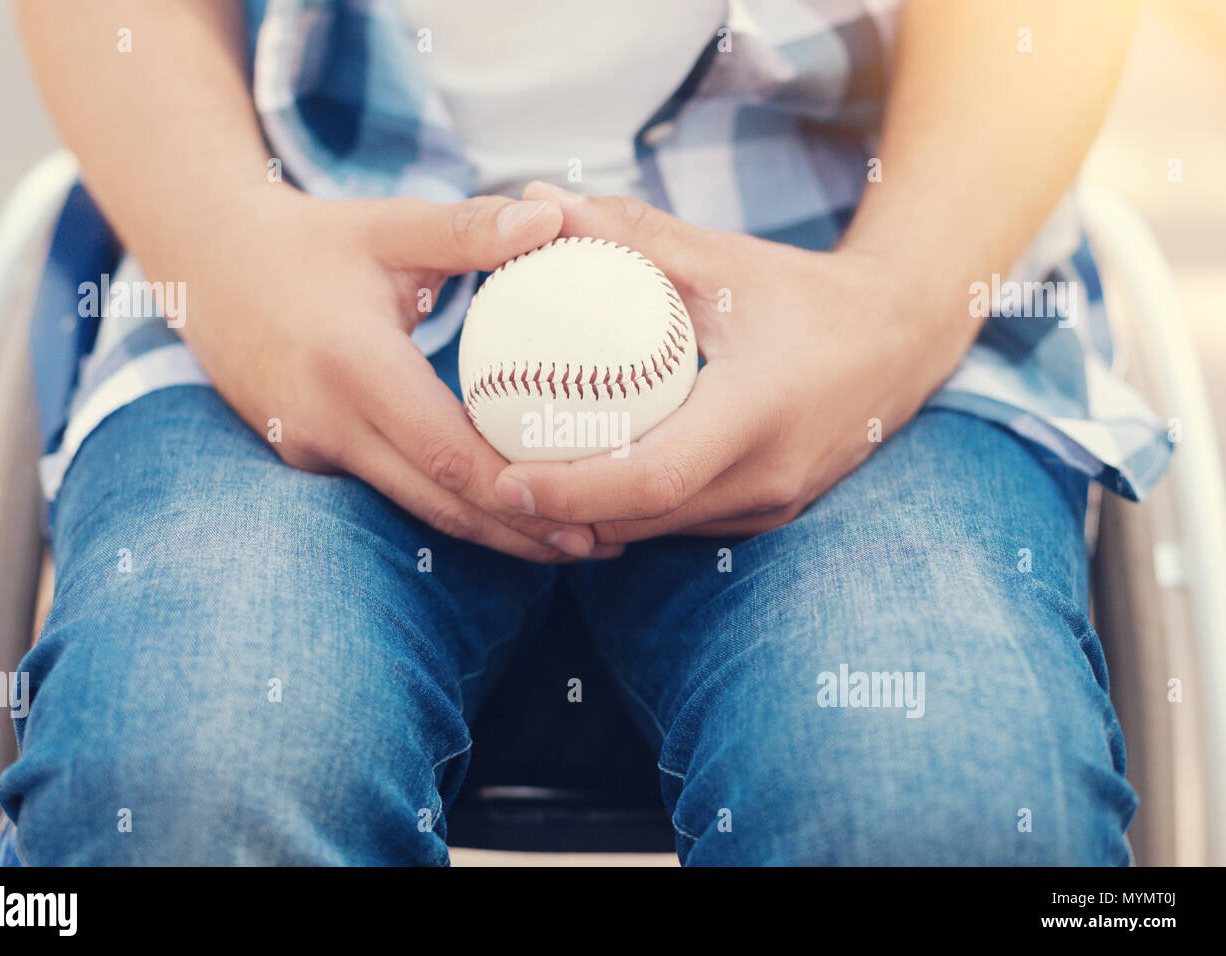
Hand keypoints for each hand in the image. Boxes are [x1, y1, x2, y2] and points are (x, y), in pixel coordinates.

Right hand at [176, 189, 616, 561]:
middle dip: (519, 536)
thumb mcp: (390, 224)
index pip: (447, 454)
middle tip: (599, 548)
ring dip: (490, 533)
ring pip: (414, 508)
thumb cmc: (311, 241)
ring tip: (568, 545)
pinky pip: (388, 489)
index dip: (518, 494)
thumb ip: (471, 227)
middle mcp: (327, 423)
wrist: (207, 264)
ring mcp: (310, 449)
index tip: (587, 514)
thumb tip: (554, 219)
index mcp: (352, 367)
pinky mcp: (306, 458)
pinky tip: (502, 510)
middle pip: (438, 504)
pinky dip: (448, 506)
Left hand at [492, 182, 976, 541]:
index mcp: (757, 413)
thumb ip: (630, 236)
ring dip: (591, 518)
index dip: (569, 490)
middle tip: (490, 482)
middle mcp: (766, 477)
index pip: (650, 478)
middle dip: (560, 516)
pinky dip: (631, 509)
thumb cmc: (804, 294)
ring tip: (525, 483)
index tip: (502, 481)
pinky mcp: (770, 515)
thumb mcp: (721, 258)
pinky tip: (588, 476)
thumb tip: (538, 205)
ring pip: (658, 531)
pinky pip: (683, 523)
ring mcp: (771, 505)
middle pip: (642, 520)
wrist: (897, 342)